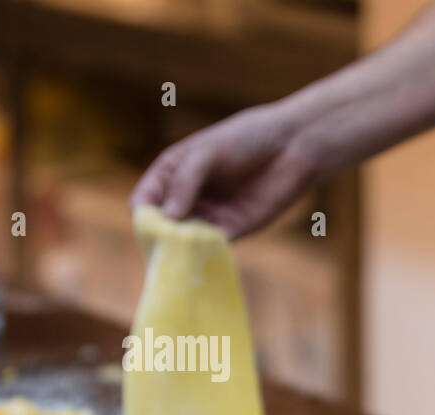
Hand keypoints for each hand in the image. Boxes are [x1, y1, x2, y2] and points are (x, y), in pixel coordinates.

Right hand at [130, 102, 320, 237]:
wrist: (289, 146)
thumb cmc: (244, 139)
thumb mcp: (206, 153)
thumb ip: (186, 182)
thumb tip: (167, 217)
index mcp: (172, 175)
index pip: (146, 202)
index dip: (144, 216)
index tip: (149, 227)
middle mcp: (187, 198)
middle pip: (164, 226)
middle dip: (162, 239)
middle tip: (164, 250)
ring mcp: (210, 215)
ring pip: (187, 239)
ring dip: (184, 249)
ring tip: (184, 255)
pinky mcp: (234, 228)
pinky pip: (214, 245)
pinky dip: (208, 252)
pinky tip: (207, 255)